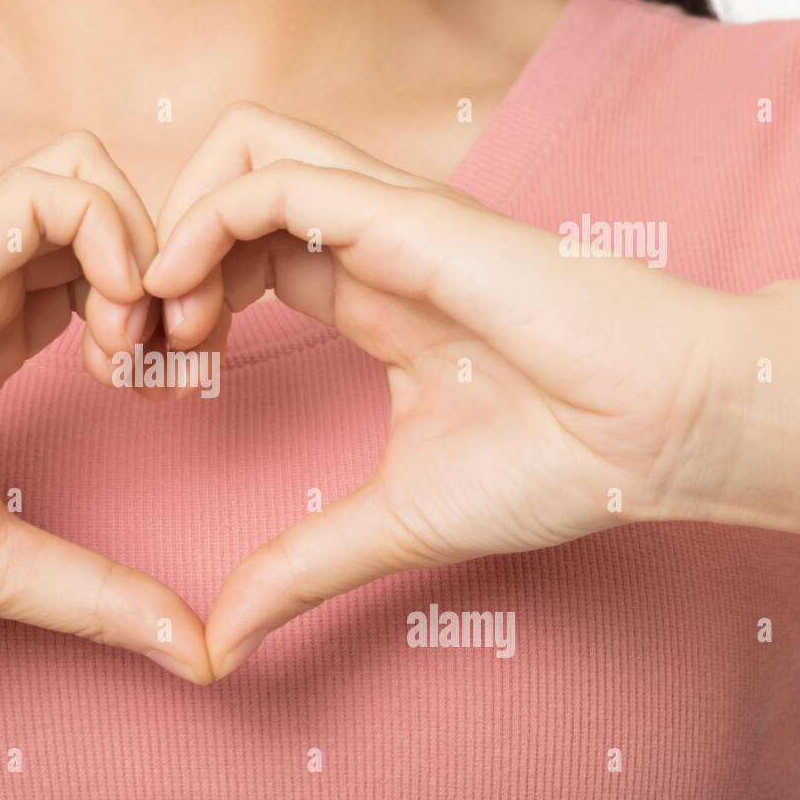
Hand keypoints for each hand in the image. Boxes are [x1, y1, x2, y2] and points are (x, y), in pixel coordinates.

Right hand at [0, 131, 209, 681]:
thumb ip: (98, 595)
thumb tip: (193, 654)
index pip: (101, 270)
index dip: (161, 315)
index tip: (171, 391)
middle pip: (106, 206)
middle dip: (173, 273)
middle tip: (174, 361)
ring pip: (84, 175)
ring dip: (145, 251)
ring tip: (131, 350)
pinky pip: (46, 191)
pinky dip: (110, 242)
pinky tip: (107, 332)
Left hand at [147, 103, 760, 678]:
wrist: (658, 436)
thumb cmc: (555, 463)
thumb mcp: (389, 522)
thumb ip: (297, 569)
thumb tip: (222, 646)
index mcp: (362, 291)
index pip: (239, 254)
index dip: (180, 305)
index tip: (160, 384)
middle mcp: (365, 240)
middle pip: (223, 189)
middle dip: (157, 259)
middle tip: (141, 350)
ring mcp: (385, 217)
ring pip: (240, 153)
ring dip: (178, 231)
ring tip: (168, 324)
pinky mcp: (407, 213)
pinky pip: (275, 177)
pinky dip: (207, 225)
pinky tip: (187, 301)